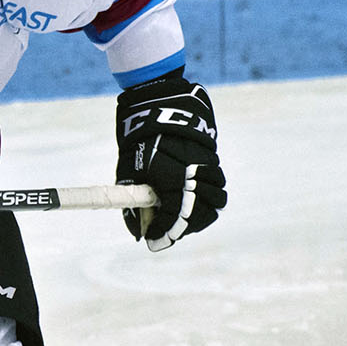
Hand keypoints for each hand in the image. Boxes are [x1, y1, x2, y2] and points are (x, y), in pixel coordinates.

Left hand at [114, 71, 226, 250]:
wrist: (158, 103)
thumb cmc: (138, 141)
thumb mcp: (129, 171)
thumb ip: (135, 203)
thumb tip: (139, 232)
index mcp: (170, 178)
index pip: (174, 218)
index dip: (165, 234)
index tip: (154, 242)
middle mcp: (193, 173)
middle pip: (203, 213)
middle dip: (187, 225)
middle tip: (171, 228)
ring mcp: (207, 164)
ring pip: (217, 198)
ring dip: (201, 208)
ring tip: (182, 208)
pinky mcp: (214, 156)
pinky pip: (216, 182)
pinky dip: (206, 191)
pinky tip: (190, 190)